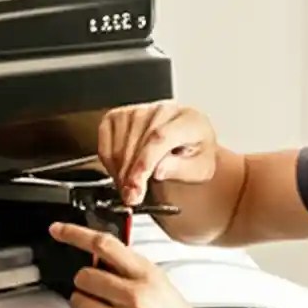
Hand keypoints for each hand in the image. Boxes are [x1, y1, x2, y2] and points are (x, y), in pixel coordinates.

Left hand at [48, 221, 228, 307]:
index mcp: (149, 277)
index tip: (59, 230)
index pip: (104, 244)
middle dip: (86, 284)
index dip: (75, 233)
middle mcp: (135, 297)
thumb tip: (102, 260)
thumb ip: (133, 273)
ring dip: (83, 307)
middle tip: (98, 293)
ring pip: (77, 302)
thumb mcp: (165, 289)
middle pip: (84, 276)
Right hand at [98, 101, 217, 204]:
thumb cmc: (194, 154)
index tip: (136, 187)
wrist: (188, 143)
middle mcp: (162, 110)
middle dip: (130, 176)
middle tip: (132, 197)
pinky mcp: (119, 116)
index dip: (144, 164)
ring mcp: (139, 111)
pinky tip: (122, 172)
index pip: (159, 138)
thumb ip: (182, 169)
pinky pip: (106, 143)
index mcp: (188, 120)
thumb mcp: (201, 169)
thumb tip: (158, 170)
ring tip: (131, 187)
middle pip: (137, 142)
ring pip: (119, 145)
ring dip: (120, 172)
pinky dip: (109, 164)